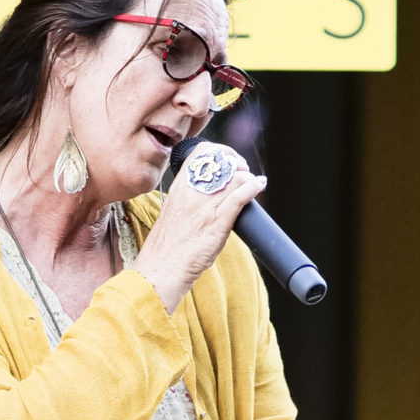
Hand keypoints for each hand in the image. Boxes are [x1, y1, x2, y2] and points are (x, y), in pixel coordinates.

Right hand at [133, 150, 266, 314]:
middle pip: (220, 161)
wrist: (162, 268)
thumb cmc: (168, 247)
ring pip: (233, 177)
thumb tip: (209, 195)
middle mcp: (192, 192)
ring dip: (248, 177)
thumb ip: (189, 199)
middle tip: (244, 172)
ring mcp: (205, 206)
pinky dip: (253, 188)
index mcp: (179, 187)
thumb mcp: (174, 213)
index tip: (229, 160)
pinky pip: (239, 196)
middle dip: (237, 163)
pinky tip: (258, 186)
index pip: (201, 153)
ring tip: (253, 183)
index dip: (220, 151)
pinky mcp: (217, 222)